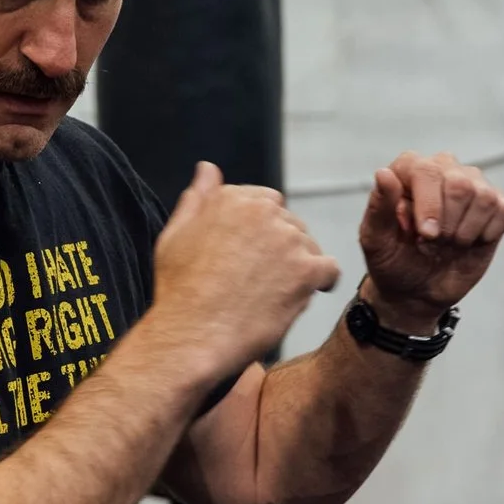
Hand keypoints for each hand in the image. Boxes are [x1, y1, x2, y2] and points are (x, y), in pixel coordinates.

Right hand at [145, 162, 342, 386]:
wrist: (191, 334)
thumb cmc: (178, 290)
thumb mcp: (174, 235)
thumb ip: (196, 198)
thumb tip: (207, 169)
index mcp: (232, 198)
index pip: (265, 203)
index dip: (260, 232)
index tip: (249, 256)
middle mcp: (263, 211)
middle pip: (290, 224)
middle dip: (281, 248)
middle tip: (261, 280)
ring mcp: (287, 240)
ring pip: (309, 246)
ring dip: (299, 266)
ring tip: (274, 293)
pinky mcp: (306, 270)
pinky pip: (329, 271)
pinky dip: (320, 284)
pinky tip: (301, 297)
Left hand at [358, 151, 503, 326]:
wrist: (417, 289)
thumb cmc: (393, 260)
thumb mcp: (376, 240)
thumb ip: (379, 207)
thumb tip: (384, 174)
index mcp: (409, 169)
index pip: (426, 171)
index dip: (430, 206)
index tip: (426, 235)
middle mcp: (443, 168)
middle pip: (460, 185)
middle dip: (448, 224)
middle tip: (434, 243)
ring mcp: (473, 184)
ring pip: (484, 198)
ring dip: (465, 232)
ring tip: (449, 242)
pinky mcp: (496, 205)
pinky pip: (503, 211)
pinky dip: (487, 234)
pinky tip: (470, 241)